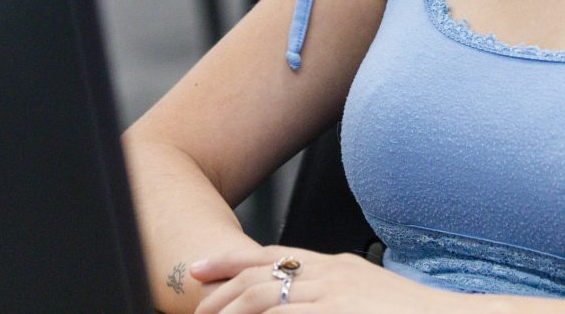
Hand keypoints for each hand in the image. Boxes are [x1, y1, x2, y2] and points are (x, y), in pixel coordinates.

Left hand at [190, 246, 465, 312]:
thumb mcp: (368, 293)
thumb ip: (339, 292)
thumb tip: (312, 298)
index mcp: (337, 268)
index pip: (273, 256)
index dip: (232, 261)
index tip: (200, 268)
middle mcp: (331, 276)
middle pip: (261, 274)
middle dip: (222, 288)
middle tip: (196, 302)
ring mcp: (334, 296)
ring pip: (266, 296)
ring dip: (233, 310)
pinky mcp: (338, 313)